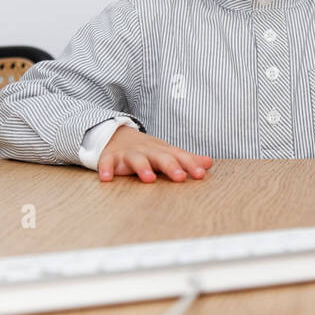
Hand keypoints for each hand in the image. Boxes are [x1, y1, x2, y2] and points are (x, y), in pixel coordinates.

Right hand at [96, 126, 212, 182]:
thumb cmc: (147, 150)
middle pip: (160, 157)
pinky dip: (106, 169)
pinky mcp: (110, 158)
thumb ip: (186, 159)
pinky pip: (107, 163)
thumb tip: (209, 163)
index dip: (190, 165)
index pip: (179, 157)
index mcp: (163, 151)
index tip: (201, 174)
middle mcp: (147, 151)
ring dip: (142, 168)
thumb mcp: (166, 152)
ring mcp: (128, 154)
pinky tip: (107, 178)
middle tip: (180, 177)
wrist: (116, 135)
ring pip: (136, 159)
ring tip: (149, 179)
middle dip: (170, 166)